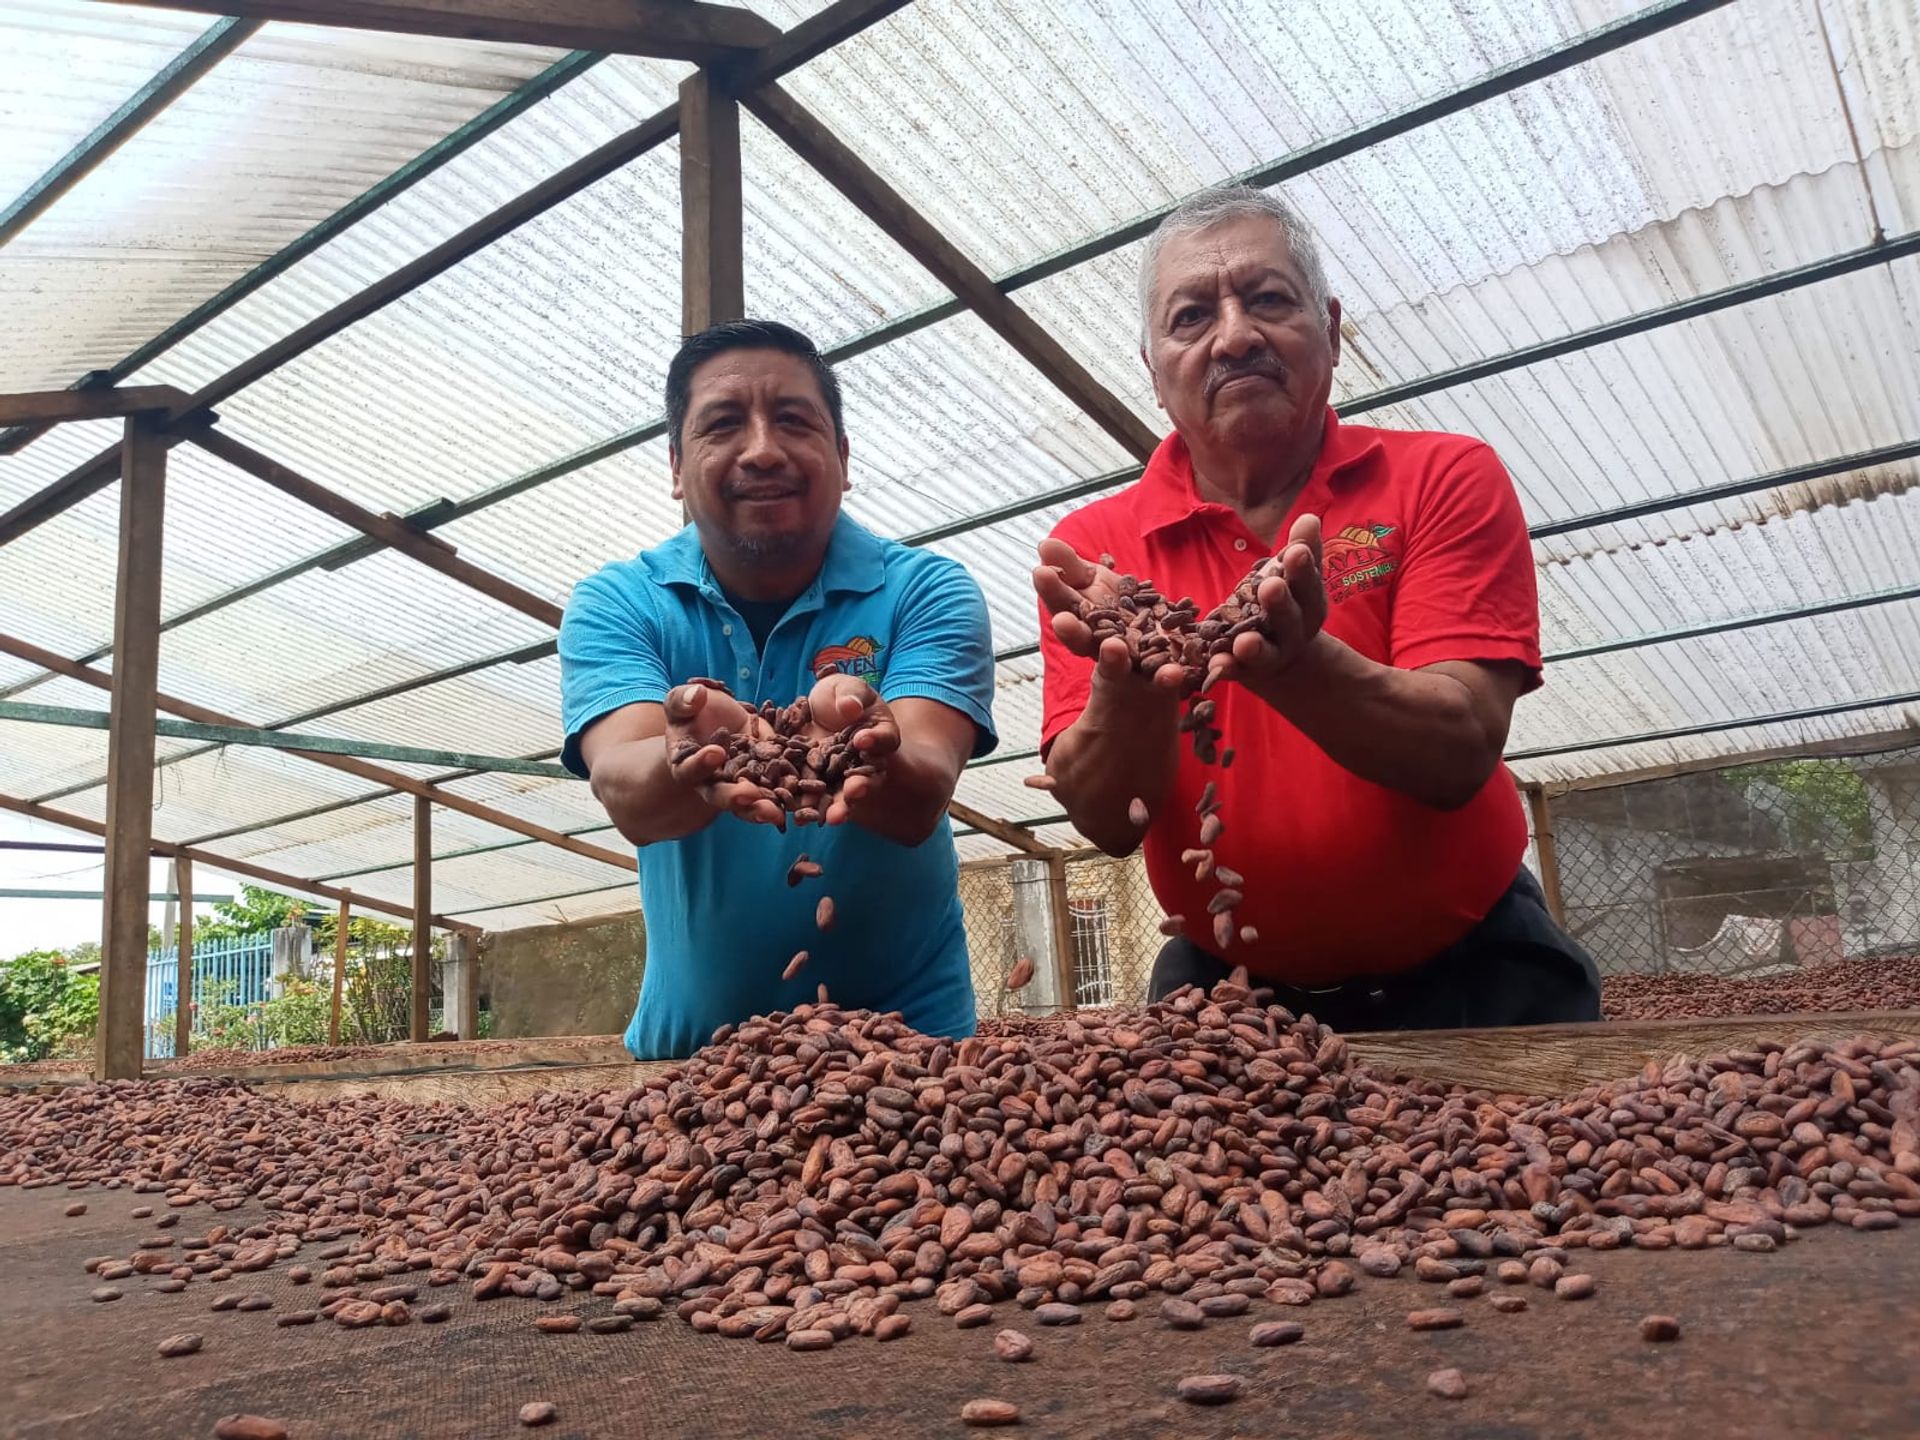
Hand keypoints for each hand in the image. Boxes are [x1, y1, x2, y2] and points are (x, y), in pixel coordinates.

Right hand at [662, 681, 784, 824]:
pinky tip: (799, 801)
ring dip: (761, 808)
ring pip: (748, 802)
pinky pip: (773, 791)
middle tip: (749, 795)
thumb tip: (697, 695)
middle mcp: (711, 781)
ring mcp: (738, 783)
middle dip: (734, 797)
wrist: (715, 720)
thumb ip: (684, 701)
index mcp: (686, 764)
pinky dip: (785, 797)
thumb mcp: (682, 703)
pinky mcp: (762, 777)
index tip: (715, 753)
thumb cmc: (692, 712)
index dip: (701, 764)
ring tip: (776, 814)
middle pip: (720, 794)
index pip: (690, 768)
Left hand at [803, 673, 898, 823]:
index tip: (863, 739)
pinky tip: (801, 815)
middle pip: (867, 777)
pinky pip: (816, 797)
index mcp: (880, 736)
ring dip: (839, 807)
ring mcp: (841, 776)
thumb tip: (849, 707)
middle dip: (861, 786)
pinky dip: (810, 807)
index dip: (875, 740)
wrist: (821, 712)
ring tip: (833, 818)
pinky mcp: (817, 783)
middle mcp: (865, 763)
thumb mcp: (847, 688)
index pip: (883, 739)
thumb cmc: (842, 696)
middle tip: (856, 791)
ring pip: (843, 794)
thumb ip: (850, 695)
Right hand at [1032, 540, 1189, 716]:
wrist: (1158, 638)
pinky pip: (1162, 680)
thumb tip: (1044, 544)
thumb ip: (1071, 567)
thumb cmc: (1116, 607)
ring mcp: (1129, 665)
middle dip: (1072, 632)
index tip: (1041, 573)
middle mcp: (1100, 647)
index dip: (1052, 592)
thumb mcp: (1094, 582)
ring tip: (1113, 647)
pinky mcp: (1158, 678)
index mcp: (1081, 621)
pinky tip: (1174, 673)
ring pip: (1117, 666)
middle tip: (1062, 621)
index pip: (1063, 606)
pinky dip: (1167, 678)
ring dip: (1114, 658)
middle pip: (1083, 641)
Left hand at [1205, 514, 1327, 688]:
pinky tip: (1216, 663)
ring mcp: (1269, 656)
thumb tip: (1309, 518)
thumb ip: (1303, 549)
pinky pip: (1234, 671)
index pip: (1309, 586)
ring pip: (1264, 653)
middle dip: (1280, 603)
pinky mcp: (1244, 672)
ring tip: (1244, 642)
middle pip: (1289, 621)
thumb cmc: (1288, 604)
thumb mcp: (1296, 577)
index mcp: (1309, 607)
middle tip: (1271, 586)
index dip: (1303, 569)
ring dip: (1254, 647)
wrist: (1283, 658)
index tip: (1295, 550)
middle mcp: (1292, 635)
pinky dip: (1225, 668)